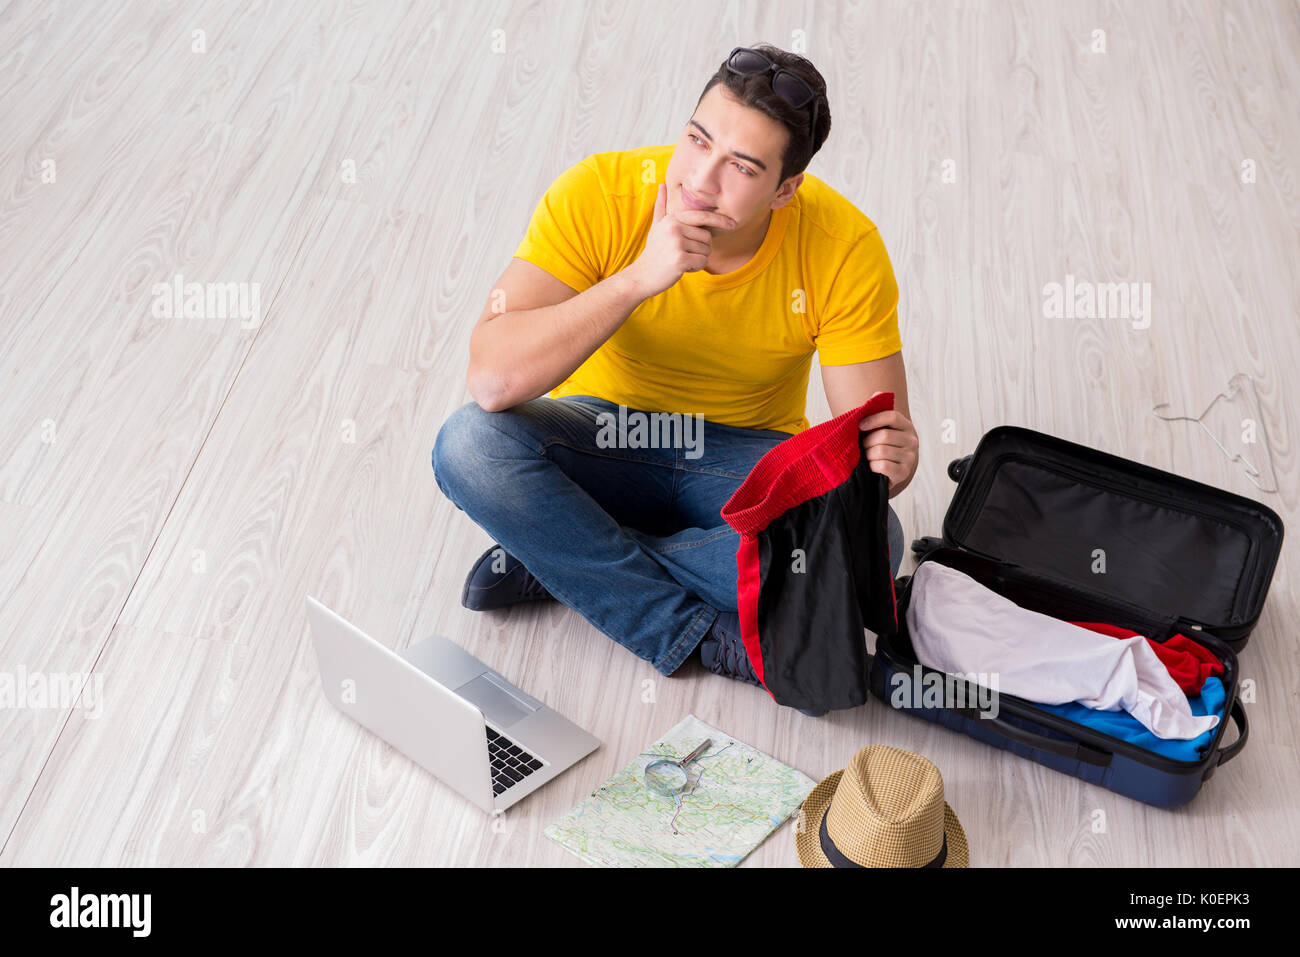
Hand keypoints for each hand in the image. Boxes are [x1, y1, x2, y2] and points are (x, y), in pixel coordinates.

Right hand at [626, 183, 736, 297]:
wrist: (641, 275)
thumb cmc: (654, 252)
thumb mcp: (656, 226)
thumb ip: (661, 206)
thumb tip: (662, 185)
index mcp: (673, 219)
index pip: (702, 217)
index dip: (719, 220)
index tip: (733, 224)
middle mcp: (675, 228)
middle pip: (707, 237)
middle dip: (702, 248)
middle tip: (685, 254)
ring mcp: (677, 243)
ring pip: (706, 251)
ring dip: (698, 259)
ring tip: (681, 260)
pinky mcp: (680, 259)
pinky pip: (702, 262)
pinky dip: (695, 268)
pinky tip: (682, 268)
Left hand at [858, 391, 917, 496]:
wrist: (884, 472)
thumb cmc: (878, 447)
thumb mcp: (877, 429)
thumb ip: (876, 411)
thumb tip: (877, 394)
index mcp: (906, 426)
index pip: (892, 416)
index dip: (874, 419)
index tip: (860, 425)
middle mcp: (912, 441)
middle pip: (884, 435)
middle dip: (867, 442)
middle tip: (863, 446)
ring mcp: (910, 457)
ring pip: (881, 451)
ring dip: (868, 455)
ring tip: (867, 457)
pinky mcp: (904, 472)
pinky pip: (883, 466)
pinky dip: (872, 466)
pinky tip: (872, 467)